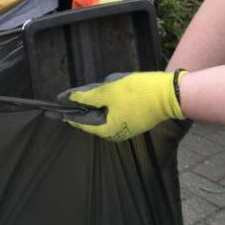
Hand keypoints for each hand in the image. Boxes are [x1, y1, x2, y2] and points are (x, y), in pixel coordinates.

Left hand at [63, 70, 184, 140]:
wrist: (169, 94)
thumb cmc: (138, 93)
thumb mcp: (108, 91)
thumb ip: (87, 97)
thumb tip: (72, 99)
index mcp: (106, 129)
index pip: (80, 121)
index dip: (67, 111)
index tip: (54, 105)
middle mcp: (114, 133)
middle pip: (92, 117)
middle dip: (82, 106)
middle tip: (69, 96)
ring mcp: (125, 127)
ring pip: (104, 113)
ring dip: (96, 102)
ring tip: (87, 92)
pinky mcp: (134, 119)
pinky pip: (115, 111)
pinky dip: (108, 102)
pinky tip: (107, 91)